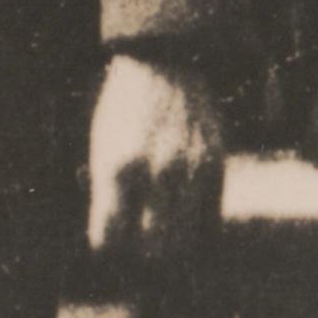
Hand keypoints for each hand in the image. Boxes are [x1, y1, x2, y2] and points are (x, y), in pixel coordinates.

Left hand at [86, 51, 225, 265]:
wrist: (165, 63)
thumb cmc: (124, 108)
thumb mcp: (102, 148)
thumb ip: (106, 193)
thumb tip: (111, 239)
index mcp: (117, 170)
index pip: (109, 240)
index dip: (107, 245)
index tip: (109, 240)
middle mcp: (155, 175)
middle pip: (149, 250)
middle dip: (139, 254)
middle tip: (137, 244)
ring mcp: (189, 172)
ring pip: (183, 243)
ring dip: (170, 248)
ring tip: (162, 237)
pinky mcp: (215, 167)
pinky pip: (210, 223)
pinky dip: (197, 231)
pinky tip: (186, 221)